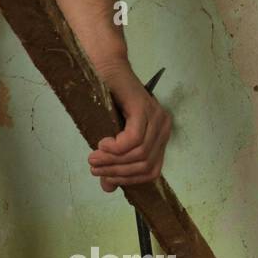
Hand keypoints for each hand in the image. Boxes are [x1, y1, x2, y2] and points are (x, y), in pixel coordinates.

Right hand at [88, 63, 171, 192]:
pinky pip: (133, 139)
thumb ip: (115, 163)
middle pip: (146, 164)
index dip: (130, 180)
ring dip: (113, 161)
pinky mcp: (143, 108)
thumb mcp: (113, 139)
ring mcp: (156, 116)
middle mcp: (164, 127)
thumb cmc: (109, 103)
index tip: (108, 179)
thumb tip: (108, 188)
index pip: (153, 171)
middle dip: (118, 172)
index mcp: (161, 136)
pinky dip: (116, 147)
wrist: (104, 69)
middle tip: (94, 168)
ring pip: (139, 153)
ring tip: (93, 159)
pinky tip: (102, 144)